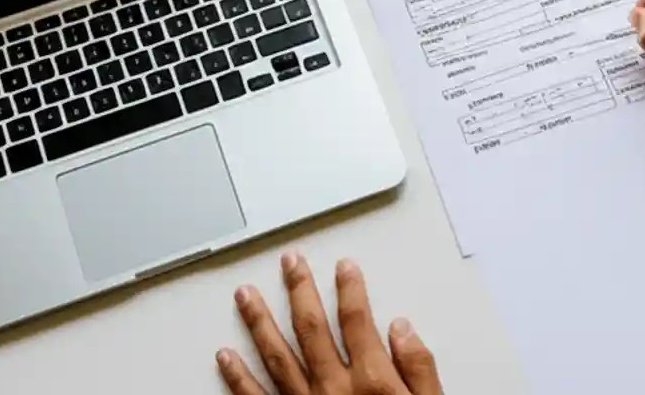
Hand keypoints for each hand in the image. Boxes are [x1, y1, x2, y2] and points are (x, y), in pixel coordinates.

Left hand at [216, 251, 441, 394]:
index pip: (357, 320)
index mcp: (370, 381)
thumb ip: (419, 368)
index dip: (350, 288)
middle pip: (311, 328)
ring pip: (275, 355)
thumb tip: (402, 329)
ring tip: (246, 294)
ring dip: (259, 322)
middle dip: (299, 290)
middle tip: (289, 263)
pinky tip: (225, 355)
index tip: (344, 267)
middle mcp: (331, 390)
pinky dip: (236, 376)